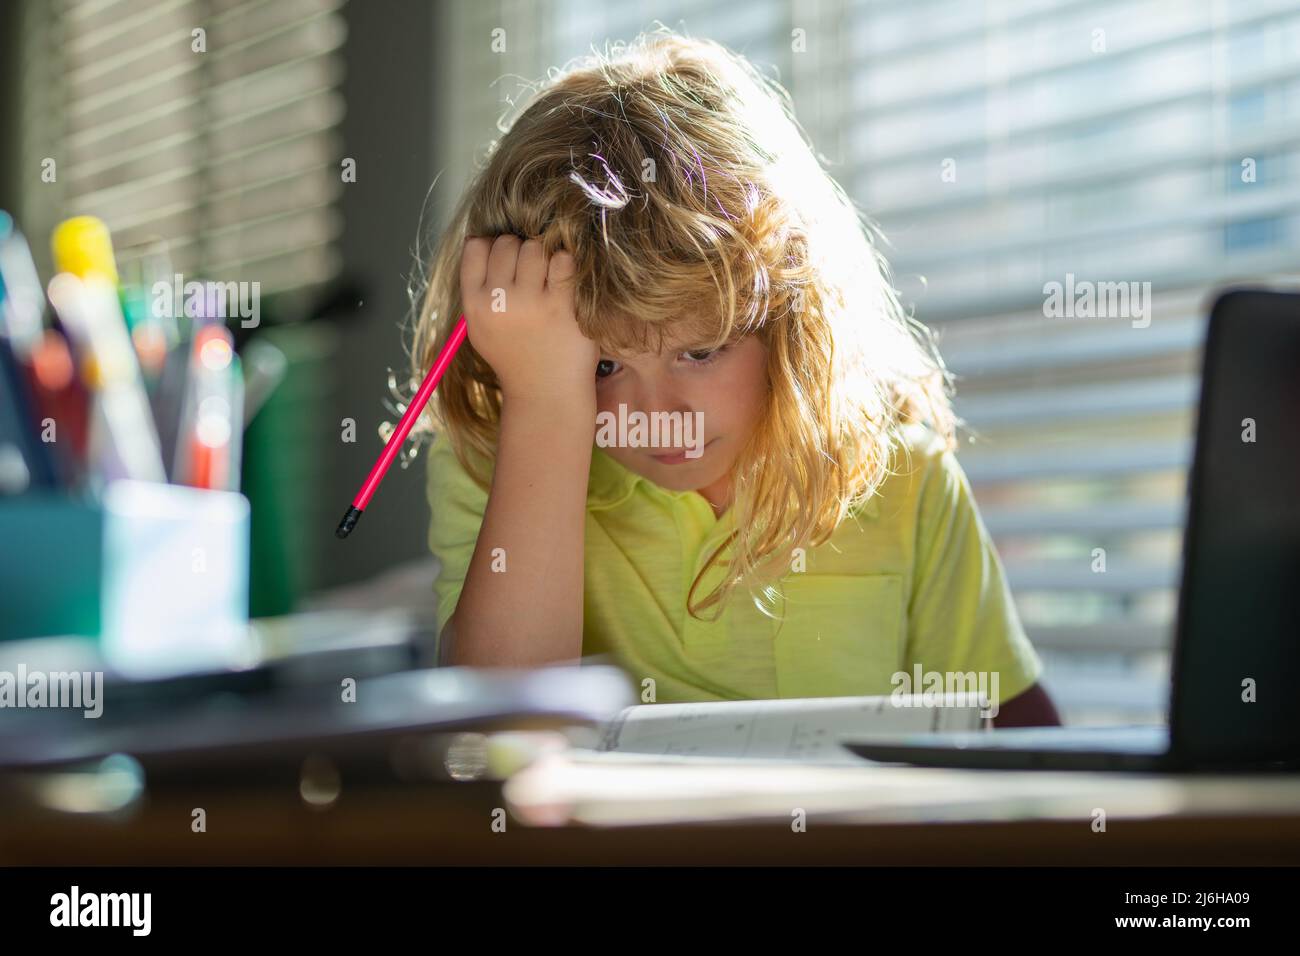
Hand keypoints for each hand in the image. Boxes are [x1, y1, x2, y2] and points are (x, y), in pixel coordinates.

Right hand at [459, 235, 597, 404]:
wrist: (545, 393)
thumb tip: (479, 239)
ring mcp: (530, 303)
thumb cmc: (515, 356)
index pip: (476, 246)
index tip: (506, 263)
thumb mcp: (480, 328)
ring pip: (534, 248)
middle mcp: (498, 301)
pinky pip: (563, 261)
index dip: (493, 247)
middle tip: (531, 274)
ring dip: (544, 257)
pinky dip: (565, 267)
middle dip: (520, 251)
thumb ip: (476, 288)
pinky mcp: (562, 306)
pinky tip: (563, 285)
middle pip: (507, 243)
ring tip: (547, 280)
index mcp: (473, 304)